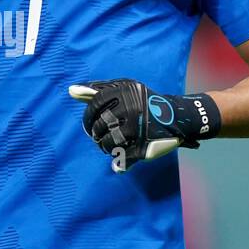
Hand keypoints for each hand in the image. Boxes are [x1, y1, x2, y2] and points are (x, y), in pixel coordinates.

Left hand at [69, 79, 219, 171]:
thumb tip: (70, 91)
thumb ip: (96, 91)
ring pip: (108, 140)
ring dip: (104, 145)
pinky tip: (118, 156)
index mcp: (124, 91)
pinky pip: (120, 154)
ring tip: (106, 145)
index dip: (88, 117)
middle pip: (100, 124)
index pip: (94, 105)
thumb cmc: (143, 104)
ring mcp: (138, 126)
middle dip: (95, 133)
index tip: (89, 124)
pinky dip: (116, 157)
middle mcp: (131, 106)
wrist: (178, 117)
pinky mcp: (144, 144)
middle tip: (97, 136)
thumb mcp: (123, 92)